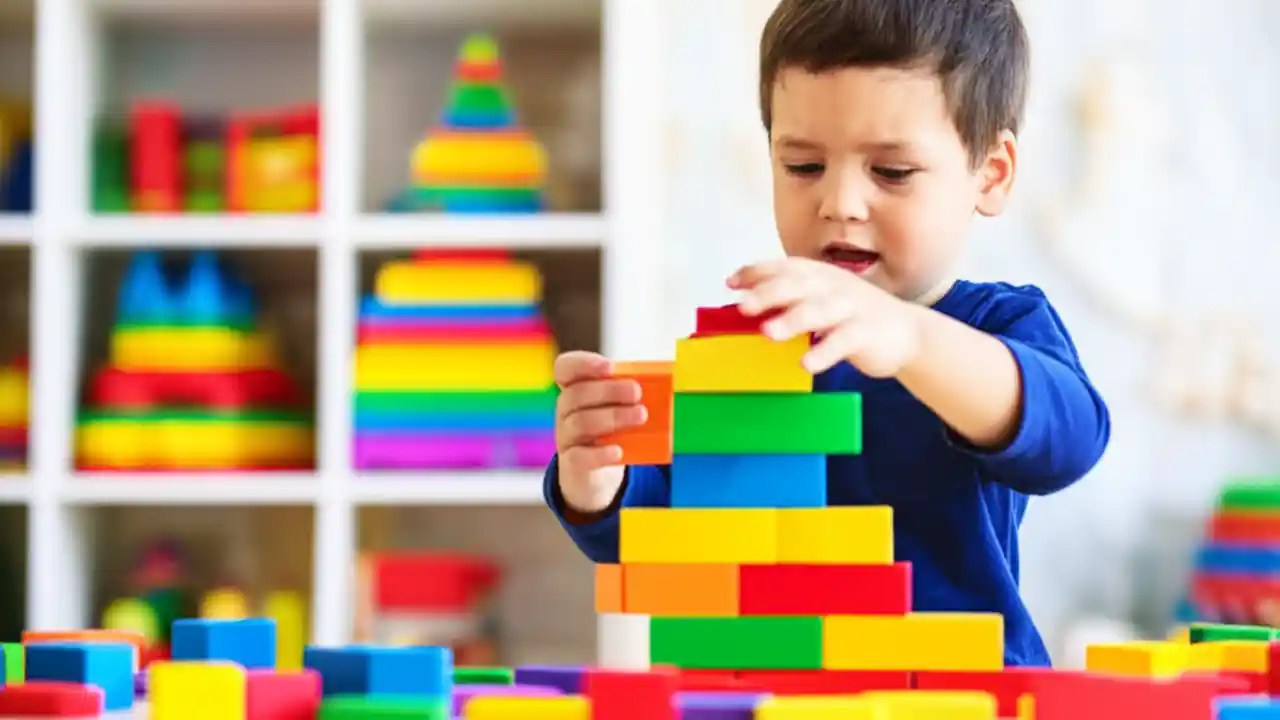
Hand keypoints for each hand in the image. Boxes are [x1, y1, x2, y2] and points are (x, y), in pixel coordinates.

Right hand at [553, 351, 645, 512]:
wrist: (597, 473)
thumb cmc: (612, 430)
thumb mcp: (620, 408)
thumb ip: (633, 393)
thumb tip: (667, 379)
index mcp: (575, 389)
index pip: (565, 368)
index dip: (583, 364)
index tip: (609, 367)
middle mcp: (565, 411)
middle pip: (576, 394)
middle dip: (609, 390)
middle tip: (637, 393)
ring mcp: (566, 437)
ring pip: (580, 423)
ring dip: (612, 417)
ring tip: (641, 416)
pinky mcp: (572, 463)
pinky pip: (579, 457)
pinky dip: (600, 454)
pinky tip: (618, 451)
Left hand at [728, 257, 922, 377]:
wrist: (907, 333)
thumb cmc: (852, 317)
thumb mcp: (822, 300)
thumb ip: (790, 299)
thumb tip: (745, 302)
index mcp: (819, 276)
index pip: (785, 268)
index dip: (758, 272)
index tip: (731, 282)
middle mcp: (833, 287)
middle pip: (799, 285)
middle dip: (770, 293)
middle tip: (744, 305)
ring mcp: (851, 309)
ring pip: (820, 311)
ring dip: (793, 320)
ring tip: (768, 332)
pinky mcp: (866, 333)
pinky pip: (843, 342)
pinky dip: (824, 352)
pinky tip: (806, 363)